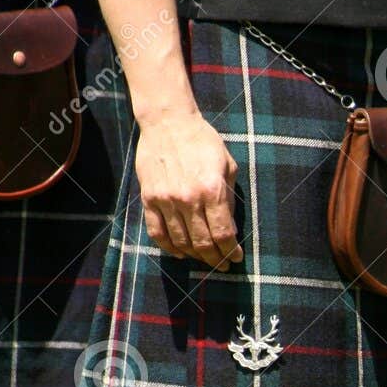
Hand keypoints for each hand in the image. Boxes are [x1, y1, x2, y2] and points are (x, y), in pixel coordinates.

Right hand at [133, 111, 243, 269]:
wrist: (168, 122)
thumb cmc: (202, 141)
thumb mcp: (227, 165)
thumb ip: (229, 199)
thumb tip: (231, 230)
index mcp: (211, 190)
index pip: (223, 234)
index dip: (231, 251)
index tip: (236, 258)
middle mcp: (188, 199)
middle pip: (203, 243)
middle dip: (215, 259)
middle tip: (222, 264)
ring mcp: (166, 200)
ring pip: (181, 242)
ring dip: (195, 256)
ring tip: (204, 258)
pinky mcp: (149, 199)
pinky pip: (158, 233)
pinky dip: (170, 248)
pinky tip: (181, 252)